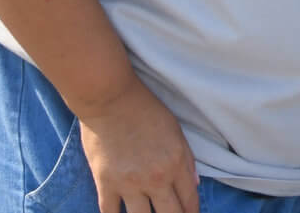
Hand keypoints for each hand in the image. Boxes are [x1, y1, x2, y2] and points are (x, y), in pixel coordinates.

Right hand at [77, 77, 198, 212]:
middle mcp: (156, 178)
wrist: (110, 98)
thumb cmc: (144, 109)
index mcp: (175, 162)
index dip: (192, 212)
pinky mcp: (106, 184)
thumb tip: (194, 184)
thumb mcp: (174, 129)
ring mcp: (129, 183)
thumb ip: (186, 159)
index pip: (189, 199)